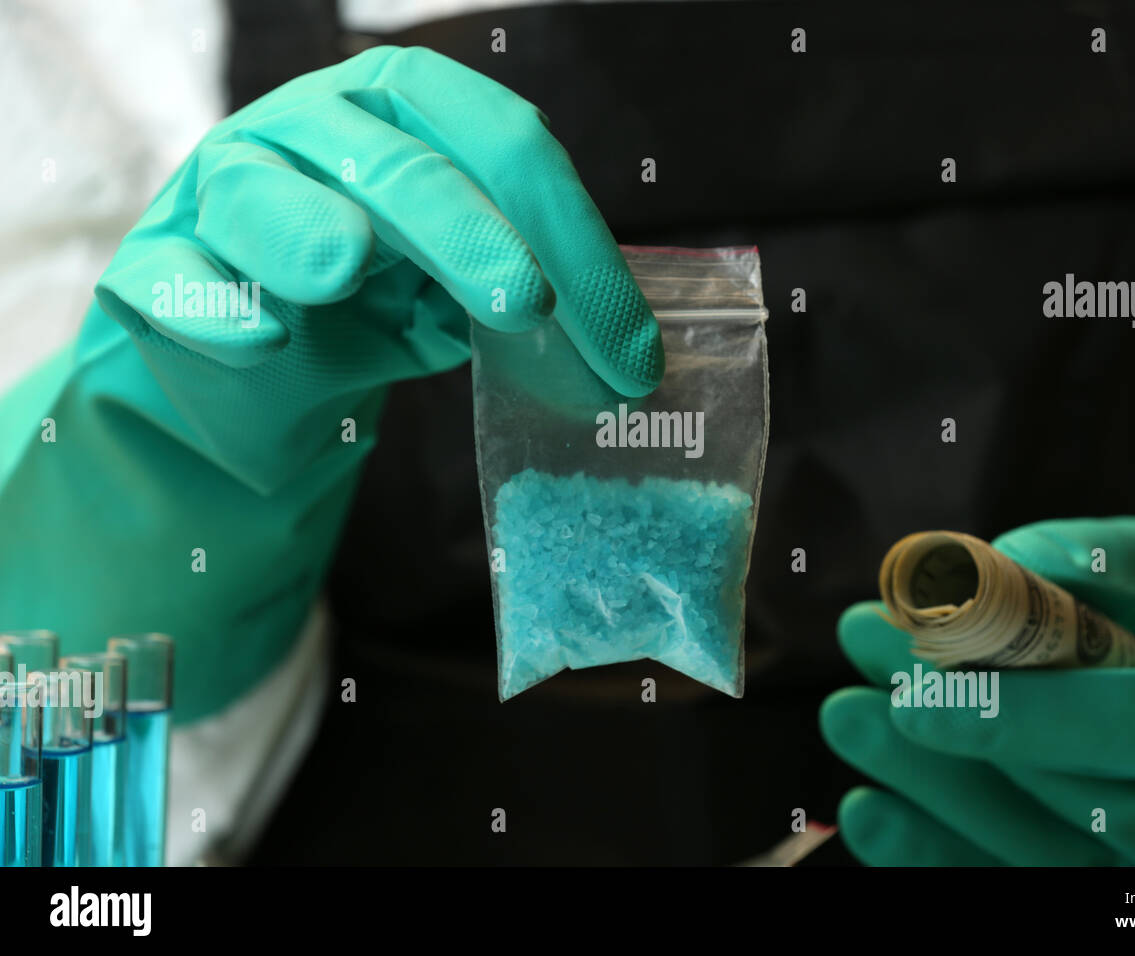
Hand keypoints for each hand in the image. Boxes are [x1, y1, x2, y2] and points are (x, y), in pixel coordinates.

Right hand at [92, 44, 662, 491]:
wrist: (252, 370)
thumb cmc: (369, 313)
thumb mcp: (458, 294)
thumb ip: (525, 302)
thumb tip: (628, 363)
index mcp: (407, 124)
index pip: (499, 144)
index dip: (571, 234)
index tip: (626, 346)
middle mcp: (313, 135)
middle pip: (397, 162)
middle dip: (467, 232)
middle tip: (527, 303)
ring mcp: (225, 194)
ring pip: (260, 192)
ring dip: (307, 229)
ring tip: (344, 269)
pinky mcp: (157, 267)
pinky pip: (172, 275)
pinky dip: (210, 304)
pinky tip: (259, 340)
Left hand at [820, 516, 1134, 864]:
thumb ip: (1115, 560)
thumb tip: (1002, 561)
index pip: (1126, 732)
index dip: (1012, 715)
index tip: (912, 688)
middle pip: (1063, 804)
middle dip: (944, 748)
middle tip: (849, 692)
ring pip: (1038, 860)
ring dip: (929, 805)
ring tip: (849, 729)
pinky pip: (1029, 893)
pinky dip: (945, 860)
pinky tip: (873, 813)